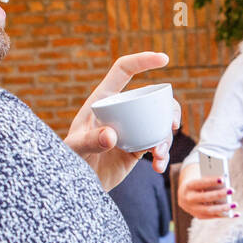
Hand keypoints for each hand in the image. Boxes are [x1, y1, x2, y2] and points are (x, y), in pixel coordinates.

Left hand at [64, 52, 180, 191]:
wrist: (78, 183)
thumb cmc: (70, 160)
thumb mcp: (76, 149)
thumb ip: (90, 141)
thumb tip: (112, 136)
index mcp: (104, 99)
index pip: (124, 70)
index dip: (143, 60)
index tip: (164, 59)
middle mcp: (121, 110)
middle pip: (153, 98)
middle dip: (170, 108)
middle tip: (172, 124)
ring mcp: (132, 128)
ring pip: (160, 123)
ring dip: (166, 139)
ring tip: (158, 155)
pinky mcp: (138, 147)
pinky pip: (158, 144)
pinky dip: (162, 155)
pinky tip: (158, 166)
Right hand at [178, 172, 235, 220]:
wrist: (184, 196)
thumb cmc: (198, 185)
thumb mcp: (200, 180)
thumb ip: (210, 182)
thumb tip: (225, 183)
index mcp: (189, 187)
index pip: (200, 183)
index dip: (211, 181)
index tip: (222, 179)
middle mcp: (189, 199)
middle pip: (205, 198)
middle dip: (219, 194)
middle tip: (231, 190)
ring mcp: (193, 209)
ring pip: (209, 210)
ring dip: (223, 208)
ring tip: (234, 204)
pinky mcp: (199, 216)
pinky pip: (214, 216)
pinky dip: (225, 215)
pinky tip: (235, 213)